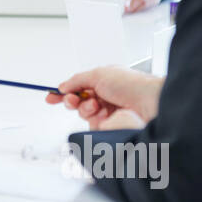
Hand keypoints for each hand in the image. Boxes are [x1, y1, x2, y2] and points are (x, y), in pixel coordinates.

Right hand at [43, 65, 162, 129]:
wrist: (150, 103)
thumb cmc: (131, 84)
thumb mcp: (98, 74)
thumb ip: (77, 80)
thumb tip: (62, 87)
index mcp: (103, 82)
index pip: (77, 88)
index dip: (63, 93)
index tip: (51, 97)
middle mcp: (105, 97)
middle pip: (78, 103)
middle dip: (74, 101)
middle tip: (75, 100)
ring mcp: (108, 112)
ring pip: (84, 116)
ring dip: (87, 110)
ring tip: (98, 106)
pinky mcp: (111, 126)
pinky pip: (94, 127)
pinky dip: (96, 120)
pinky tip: (105, 115)